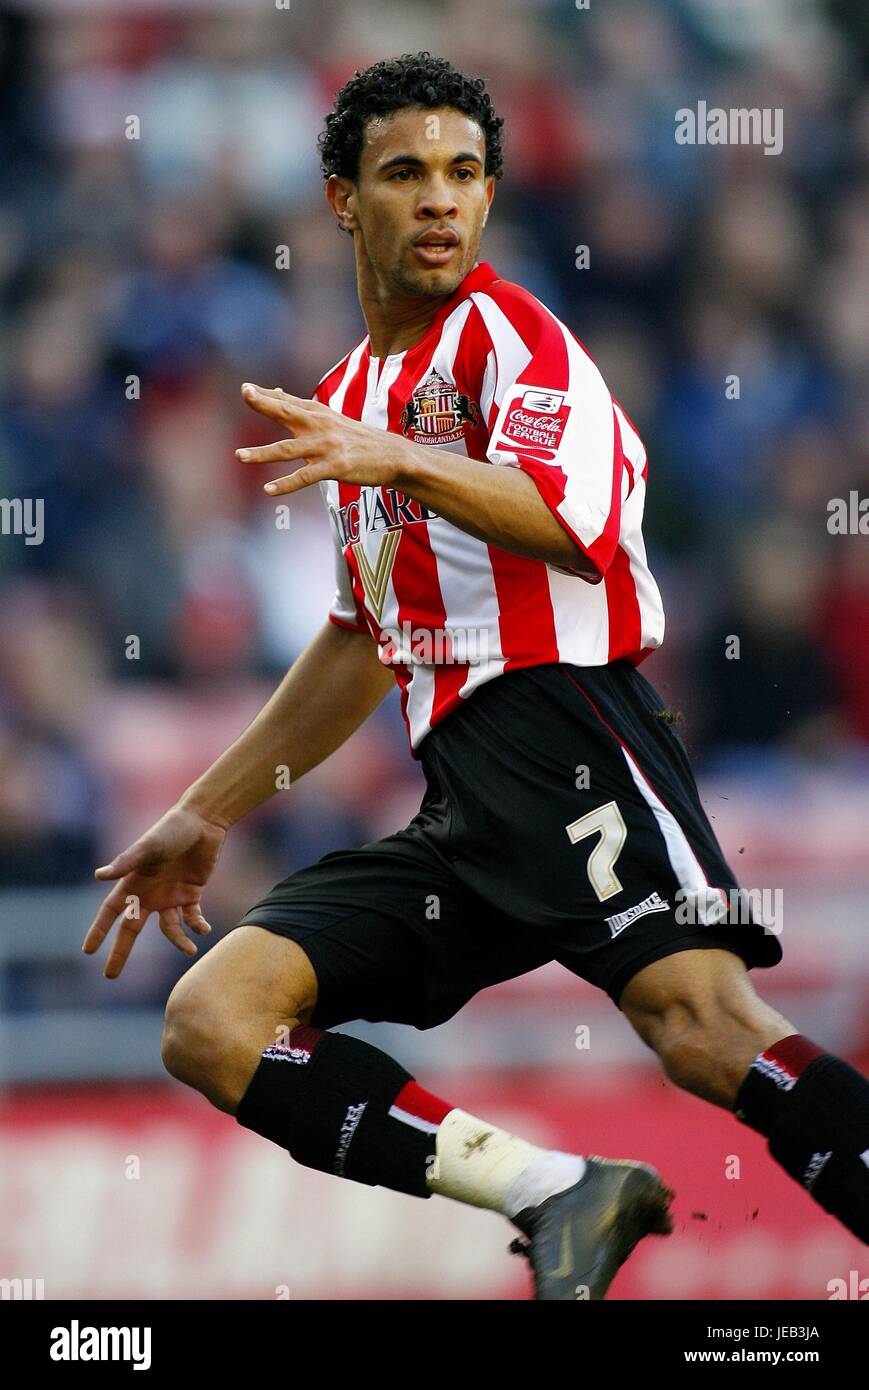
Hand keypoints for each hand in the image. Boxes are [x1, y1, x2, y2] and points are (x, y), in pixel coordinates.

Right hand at [82, 805, 226, 977]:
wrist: (204, 821)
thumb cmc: (172, 829)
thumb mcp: (149, 846)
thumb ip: (126, 862)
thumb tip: (99, 875)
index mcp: (134, 882)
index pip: (110, 912)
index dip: (99, 930)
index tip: (87, 950)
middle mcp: (149, 892)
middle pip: (131, 928)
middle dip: (121, 951)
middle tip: (110, 975)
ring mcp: (170, 894)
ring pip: (168, 928)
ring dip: (177, 940)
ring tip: (189, 949)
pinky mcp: (192, 893)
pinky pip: (192, 917)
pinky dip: (197, 925)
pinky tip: (204, 929)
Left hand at [236, 383, 401, 494]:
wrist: (392, 456)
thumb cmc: (357, 438)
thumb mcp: (330, 418)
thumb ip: (300, 408)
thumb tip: (274, 391)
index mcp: (319, 413)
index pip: (288, 401)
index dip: (266, 395)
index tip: (246, 388)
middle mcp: (321, 425)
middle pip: (287, 413)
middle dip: (265, 404)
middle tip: (246, 395)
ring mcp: (327, 446)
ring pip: (288, 449)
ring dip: (262, 453)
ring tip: (239, 455)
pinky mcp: (335, 467)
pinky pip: (305, 476)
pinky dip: (286, 484)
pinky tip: (269, 489)